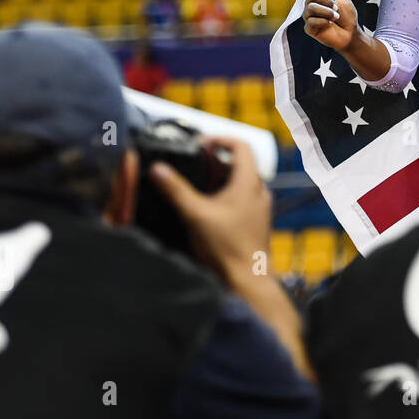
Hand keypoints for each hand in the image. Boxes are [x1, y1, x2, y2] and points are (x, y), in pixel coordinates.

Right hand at [148, 136, 272, 285]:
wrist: (248, 280)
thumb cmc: (227, 248)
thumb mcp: (196, 215)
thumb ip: (176, 190)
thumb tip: (158, 169)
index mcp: (249, 183)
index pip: (241, 145)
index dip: (220, 139)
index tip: (200, 144)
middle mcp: (259, 192)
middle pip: (239, 164)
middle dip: (214, 162)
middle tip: (192, 166)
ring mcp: (260, 207)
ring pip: (240, 183)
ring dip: (219, 181)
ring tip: (196, 188)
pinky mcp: (256, 222)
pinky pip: (242, 200)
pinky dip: (225, 197)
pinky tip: (206, 211)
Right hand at [301, 0, 357, 51]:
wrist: (350, 32)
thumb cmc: (347, 15)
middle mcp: (311, 3)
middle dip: (326, 0)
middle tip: (336, 7)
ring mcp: (309, 15)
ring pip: (311, 7)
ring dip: (327, 12)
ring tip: (336, 16)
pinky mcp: (309, 28)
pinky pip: (311, 21)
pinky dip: (324, 22)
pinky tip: (330, 24)